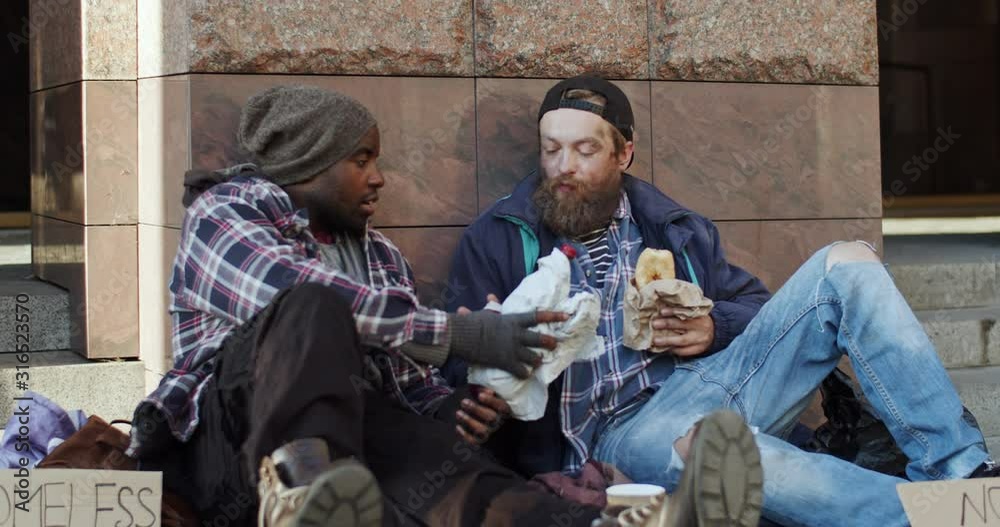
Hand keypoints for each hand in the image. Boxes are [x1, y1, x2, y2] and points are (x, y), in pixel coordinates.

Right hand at [449, 295, 567, 378]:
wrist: (462, 336)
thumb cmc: (471, 323)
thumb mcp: (485, 314)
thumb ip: (493, 308)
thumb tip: (491, 297)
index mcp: (513, 320)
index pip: (537, 316)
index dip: (553, 316)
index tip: (566, 316)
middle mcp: (516, 335)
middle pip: (539, 340)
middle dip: (550, 343)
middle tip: (555, 344)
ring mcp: (512, 349)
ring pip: (533, 357)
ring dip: (537, 361)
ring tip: (538, 362)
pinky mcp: (505, 362)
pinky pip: (521, 371)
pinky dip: (524, 373)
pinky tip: (525, 375)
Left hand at [454, 387, 510, 444]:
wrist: (501, 436)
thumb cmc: (496, 413)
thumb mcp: (496, 402)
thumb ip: (490, 394)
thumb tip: (483, 390)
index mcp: (505, 413)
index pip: (501, 407)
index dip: (491, 401)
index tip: (479, 395)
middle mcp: (500, 424)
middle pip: (490, 418)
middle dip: (476, 409)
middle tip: (464, 401)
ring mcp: (492, 435)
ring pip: (481, 429)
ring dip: (469, 421)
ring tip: (458, 413)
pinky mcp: (484, 443)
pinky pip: (474, 440)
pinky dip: (465, 435)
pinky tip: (458, 427)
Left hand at [651, 306, 714, 356]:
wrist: (714, 332)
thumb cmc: (699, 319)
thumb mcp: (696, 311)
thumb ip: (683, 309)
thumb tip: (662, 305)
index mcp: (700, 315)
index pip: (686, 312)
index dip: (674, 311)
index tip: (662, 311)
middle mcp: (701, 327)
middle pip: (683, 326)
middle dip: (667, 325)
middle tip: (654, 324)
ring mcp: (700, 340)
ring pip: (682, 341)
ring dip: (667, 341)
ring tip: (655, 341)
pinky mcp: (698, 350)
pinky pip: (684, 352)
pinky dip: (672, 350)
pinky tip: (663, 348)